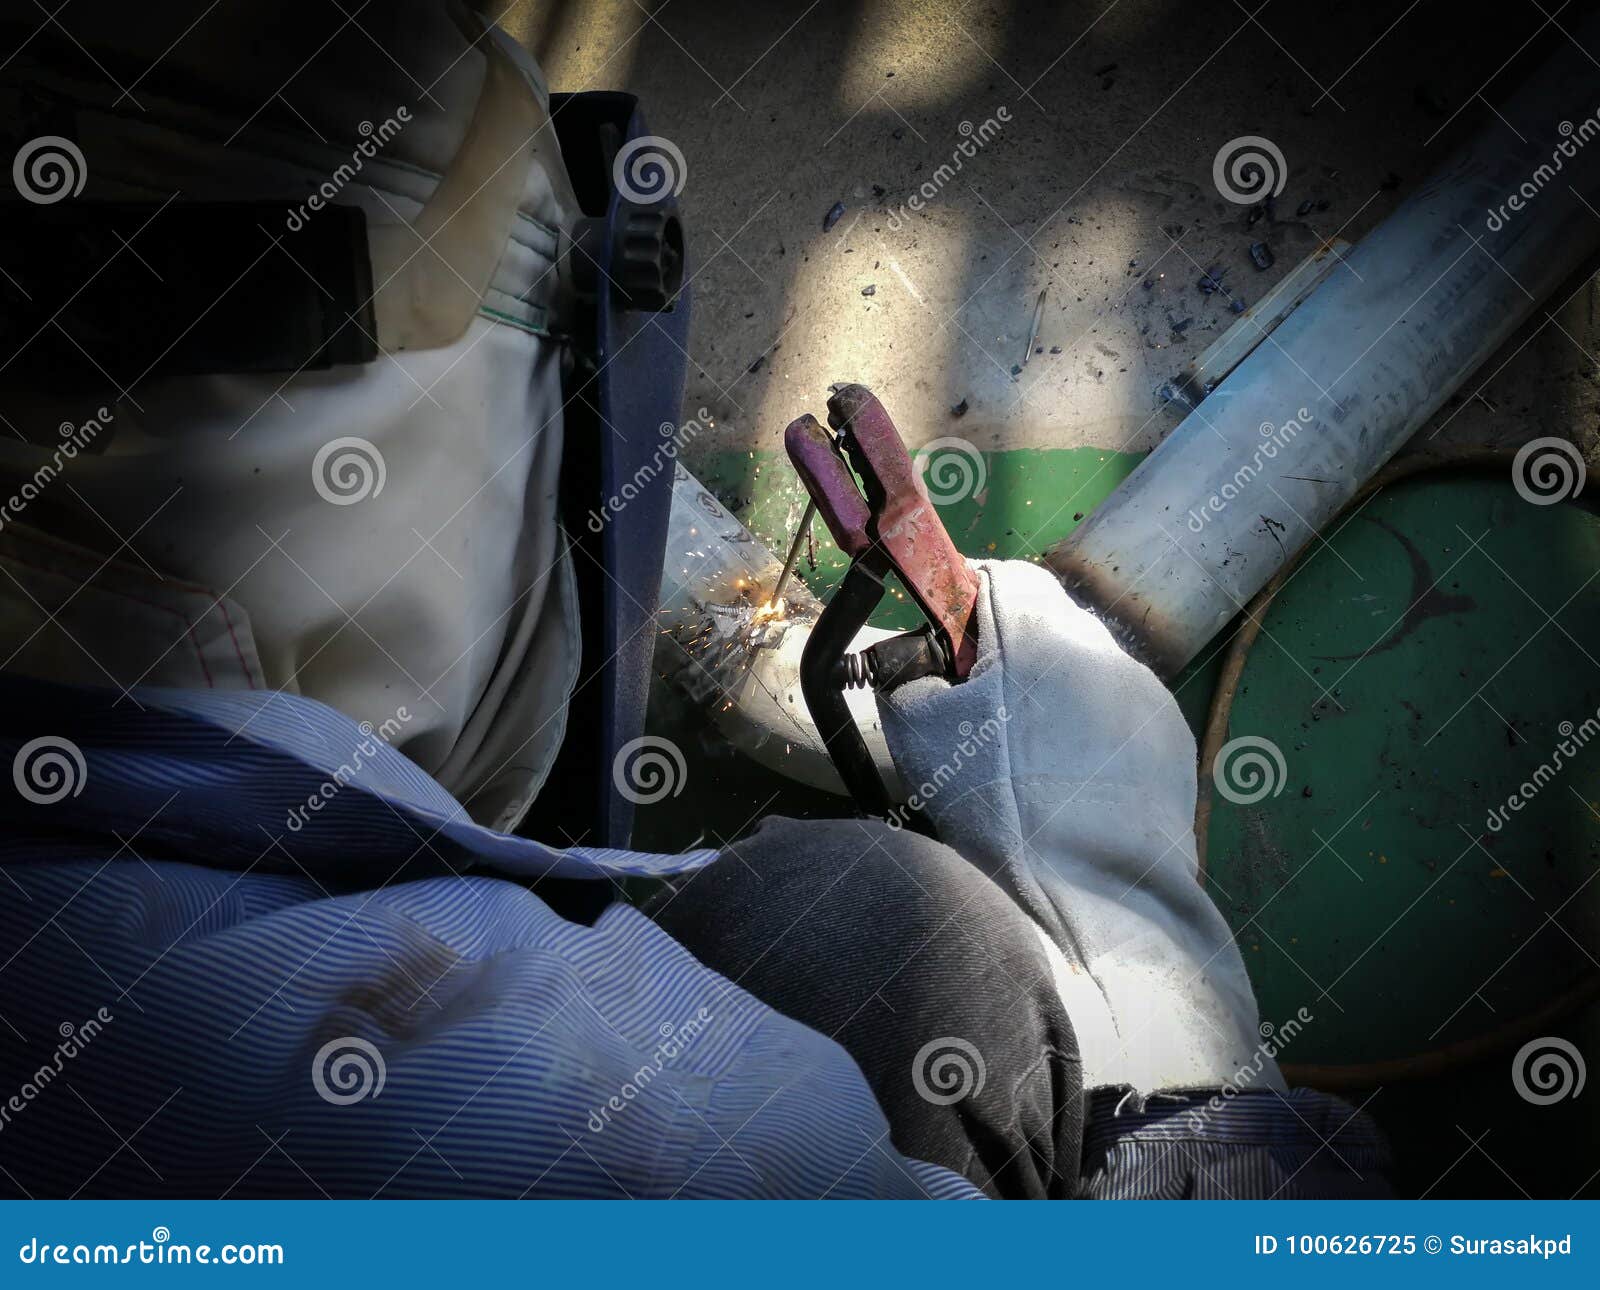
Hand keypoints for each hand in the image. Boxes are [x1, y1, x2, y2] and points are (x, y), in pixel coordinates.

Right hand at [876, 560, 1276, 1094]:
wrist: (1093, 905)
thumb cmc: (996, 809)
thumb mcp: (919, 736)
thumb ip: (907, 679)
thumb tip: (912, 666)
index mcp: (1042, 631)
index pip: (995, 575)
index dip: (956, 602)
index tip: (936, 644)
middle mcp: (1106, 649)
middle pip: (1041, 625)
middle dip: (1001, 656)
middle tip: (967, 714)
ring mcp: (1148, 699)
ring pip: (1082, 675)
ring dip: (1046, 699)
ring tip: (1018, 767)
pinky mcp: (1174, 749)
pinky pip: (1117, 724)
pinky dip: (1087, 743)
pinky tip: (1064, 796)